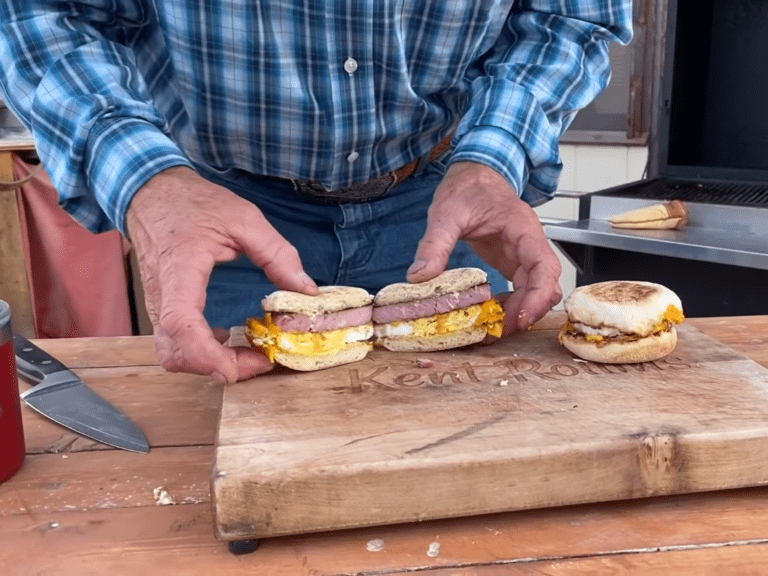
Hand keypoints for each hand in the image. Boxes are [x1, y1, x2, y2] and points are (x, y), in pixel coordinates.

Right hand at [126, 166, 317, 382]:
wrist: (151, 192)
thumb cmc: (193, 202)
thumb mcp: (244, 218)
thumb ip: (277, 254)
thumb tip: (306, 290)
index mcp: (181, 269)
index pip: (181, 324)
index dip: (206, 355)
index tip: (237, 369)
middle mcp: (163, 293)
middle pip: (174, 351)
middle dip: (215, 367)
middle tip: (258, 360)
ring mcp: (158, 302)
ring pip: (171, 351)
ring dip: (207, 363)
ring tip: (246, 354)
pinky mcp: (162, 305)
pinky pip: (173, 341)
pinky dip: (199, 351)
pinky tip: (225, 338)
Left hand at [408, 161, 562, 332]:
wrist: (474, 173)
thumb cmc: (467, 186)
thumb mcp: (446, 212)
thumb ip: (435, 244)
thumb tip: (419, 276)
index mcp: (523, 229)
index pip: (545, 266)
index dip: (538, 296)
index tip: (520, 318)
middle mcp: (529, 244)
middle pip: (546, 284)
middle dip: (529, 310)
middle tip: (500, 330)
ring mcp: (522, 254)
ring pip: (537, 289)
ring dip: (522, 310)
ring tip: (495, 325)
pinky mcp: (511, 261)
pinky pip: (521, 288)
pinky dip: (512, 304)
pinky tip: (492, 312)